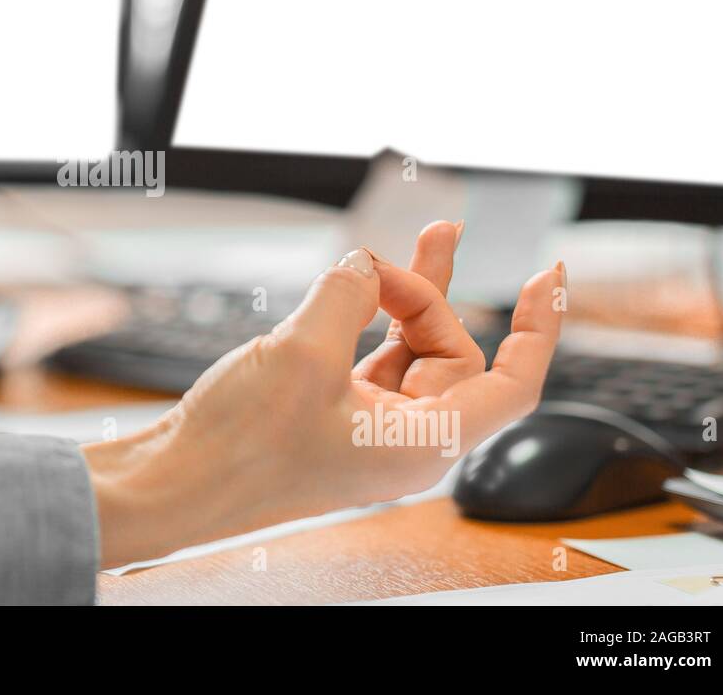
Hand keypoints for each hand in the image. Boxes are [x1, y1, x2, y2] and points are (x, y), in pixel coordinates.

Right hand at [83, 222, 564, 568]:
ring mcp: (364, 429)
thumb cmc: (239, 447)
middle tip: (383, 259)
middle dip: (430, 295)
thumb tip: (362, 264)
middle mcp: (402, 441)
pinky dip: (368, 318)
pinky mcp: (327, 416)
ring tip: (430, 238)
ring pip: (410, 352)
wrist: (173, 483)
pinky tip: (354, 285)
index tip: (549, 278)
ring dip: (412, 296)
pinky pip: (369, 359)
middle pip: (451, 353)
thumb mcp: (303, 352)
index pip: (512, 384)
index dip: (540, 328)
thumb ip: (347, 295)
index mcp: (421, 444)